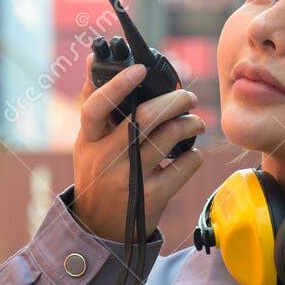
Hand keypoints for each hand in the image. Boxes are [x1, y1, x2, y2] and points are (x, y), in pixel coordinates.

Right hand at [72, 57, 204, 242]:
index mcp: (88, 140)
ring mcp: (129, 179)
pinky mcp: (152, 198)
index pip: (97, 106)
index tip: (140, 68)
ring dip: (191, 124)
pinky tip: (191, 153)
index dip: (119, 84)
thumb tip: (95, 56)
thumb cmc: (98, 173)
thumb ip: (95, 103)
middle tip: (189, 97)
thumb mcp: (88, 142)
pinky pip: (185, 165)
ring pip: (170, 137)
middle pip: (146, 117)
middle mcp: (106, 158)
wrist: (100, 227)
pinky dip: (194, 155)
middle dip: (176, 100)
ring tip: (196, 123)